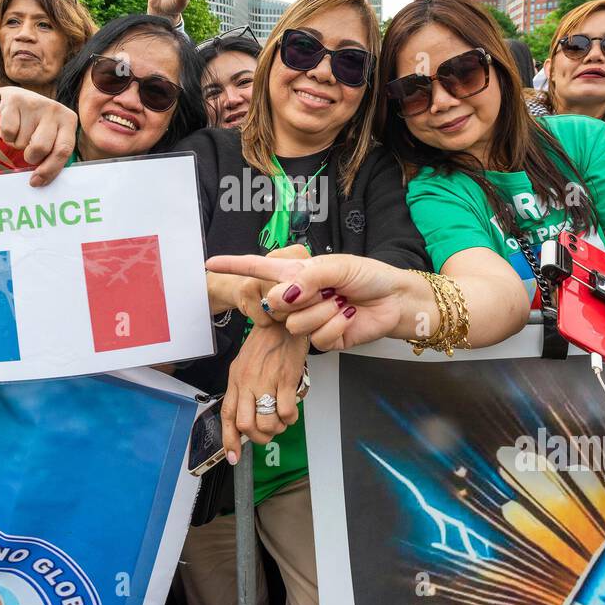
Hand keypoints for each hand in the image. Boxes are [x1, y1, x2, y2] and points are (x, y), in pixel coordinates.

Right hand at [0, 87, 77, 186]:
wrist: (16, 98)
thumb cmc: (37, 126)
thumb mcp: (52, 137)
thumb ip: (53, 155)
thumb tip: (42, 181)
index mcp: (69, 121)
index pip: (63, 150)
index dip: (50, 169)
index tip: (37, 181)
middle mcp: (55, 110)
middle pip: (40, 148)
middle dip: (31, 157)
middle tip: (29, 153)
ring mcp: (35, 104)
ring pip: (21, 142)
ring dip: (18, 145)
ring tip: (22, 133)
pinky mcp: (15, 101)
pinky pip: (8, 133)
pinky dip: (7, 137)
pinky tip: (13, 126)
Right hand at [206, 253, 405, 351]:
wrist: (395, 301)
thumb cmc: (369, 276)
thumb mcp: (338, 266)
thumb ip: (307, 278)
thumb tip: (280, 297)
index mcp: (297, 273)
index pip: (258, 268)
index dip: (233, 266)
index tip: (208, 264)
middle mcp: (297, 297)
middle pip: (274, 304)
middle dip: (301, 298)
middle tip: (328, 290)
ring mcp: (308, 320)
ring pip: (296, 324)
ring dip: (324, 312)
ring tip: (342, 304)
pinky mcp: (322, 340)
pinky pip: (317, 337)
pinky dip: (336, 326)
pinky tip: (348, 318)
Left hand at [220, 323, 308, 461]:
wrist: (282, 320)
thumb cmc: (266, 343)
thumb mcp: (245, 365)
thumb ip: (243, 390)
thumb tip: (246, 416)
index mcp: (236, 380)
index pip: (227, 415)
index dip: (229, 440)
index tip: (233, 457)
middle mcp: (247, 382)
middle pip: (246, 424)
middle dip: (258, 437)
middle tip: (267, 432)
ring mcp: (266, 381)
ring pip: (267, 422)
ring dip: (276, 429)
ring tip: (281, 420)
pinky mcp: (286, 379)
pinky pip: (286, 411)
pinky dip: (290, 418)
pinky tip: (291, 411)